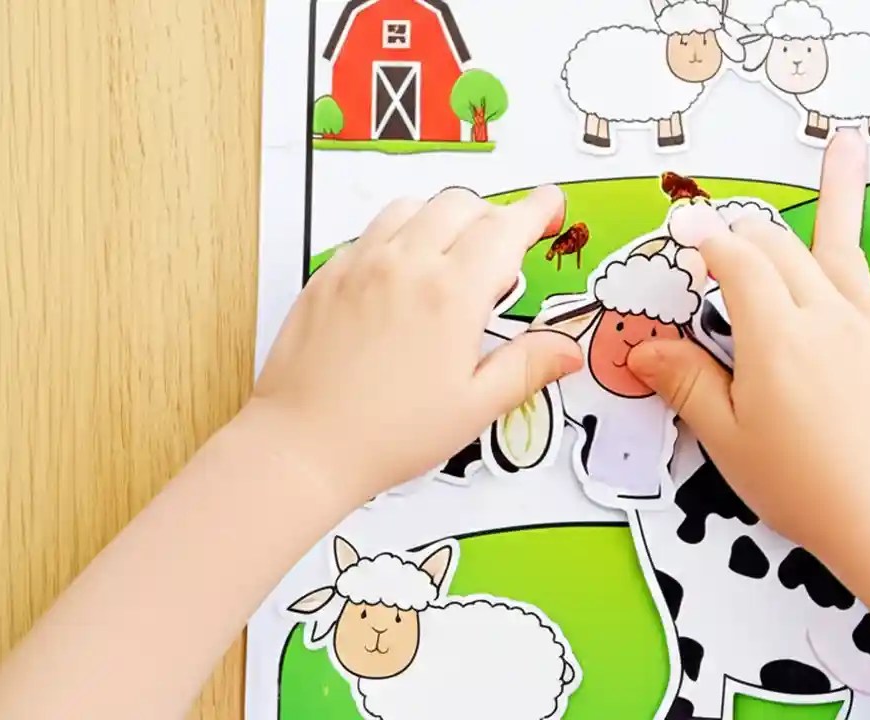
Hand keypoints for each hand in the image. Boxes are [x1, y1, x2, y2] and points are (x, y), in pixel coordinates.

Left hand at [247, 187, 583, 502]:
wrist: (302, 445)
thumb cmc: (386, 434)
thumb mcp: (474, 407)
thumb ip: (526, 367)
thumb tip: (567, 348)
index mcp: (452, 295)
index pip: (506, 229)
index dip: (536, 210)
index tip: (550, 205)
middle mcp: (406, 266)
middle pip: (462, 205)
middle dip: (494, 216)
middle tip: (507, 246)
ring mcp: (361, 264)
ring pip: (413, 207)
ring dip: (444, 217)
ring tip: (454, 255)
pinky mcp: (329, 275)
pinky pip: (371, 230)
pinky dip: (399, 233)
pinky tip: (404, 272)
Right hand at [628, 131, 869, 555]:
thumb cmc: (806, 485)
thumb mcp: (727, 437)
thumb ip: (686, 382)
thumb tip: (646, 349)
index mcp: (775, 338)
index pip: (736, 263)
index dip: (706, 239)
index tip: (685, 230)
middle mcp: (822, 318)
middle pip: (779, 248)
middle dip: (746, 229)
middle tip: (723, 224)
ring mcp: (862, 326)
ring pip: (841, 245)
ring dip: (841, 192)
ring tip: (846, 146)